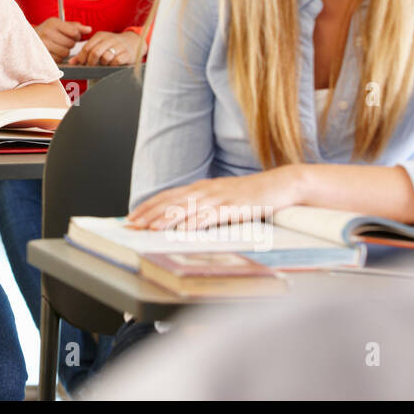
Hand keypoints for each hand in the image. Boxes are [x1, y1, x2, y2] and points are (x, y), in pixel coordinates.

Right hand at [35, 17, 90, 61]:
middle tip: (62, 42)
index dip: (76, 36)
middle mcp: (47, 32)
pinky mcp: (42, 55)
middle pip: (70, 44)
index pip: (74, 33)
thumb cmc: (46, 31)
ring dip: (64, 52)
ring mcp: (43, 44)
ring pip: (65, 53)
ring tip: (57, 47)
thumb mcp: (59, 24)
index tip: (72, 36)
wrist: (25, 38)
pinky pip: (58, 59)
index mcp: (53, 22)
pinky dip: (58, 57)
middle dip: (69, 44)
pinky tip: (52, 52)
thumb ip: (75, 27)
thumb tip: (89, 29)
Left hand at [68, 30, 145, 65]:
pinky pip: (116, 62)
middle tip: (91, 66)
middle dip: (91, 62)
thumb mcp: (99, 44)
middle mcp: (109, 39)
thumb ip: (85, 53)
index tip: (82, 63)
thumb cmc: (113, 44)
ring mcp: (119, 46)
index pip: (87, 47)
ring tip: (104, 63)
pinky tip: (113, 64)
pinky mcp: (127, 54)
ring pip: (105, 57)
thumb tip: (72, 62)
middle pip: (95, 53)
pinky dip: (112, 65)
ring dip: (103, 64)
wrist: (134, 42)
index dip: (82, 57)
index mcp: (100, 35)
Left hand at [125, 167, 302, 230]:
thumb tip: (182, 220)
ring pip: (186, 208)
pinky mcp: (235, 206)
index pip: (168, 196)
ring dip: (166, 218)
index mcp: (202, 188)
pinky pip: (211, 215)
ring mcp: (220, 197)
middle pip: (171, 202)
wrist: (282, 185)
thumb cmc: (252, 196)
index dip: (148, 206)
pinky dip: (195, 222)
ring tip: (149, 228)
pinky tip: (184, 229)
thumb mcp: (223, 199)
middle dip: (149, 214)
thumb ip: (204, 207)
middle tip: (131, 225)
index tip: (131, 216)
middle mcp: (207, 190)